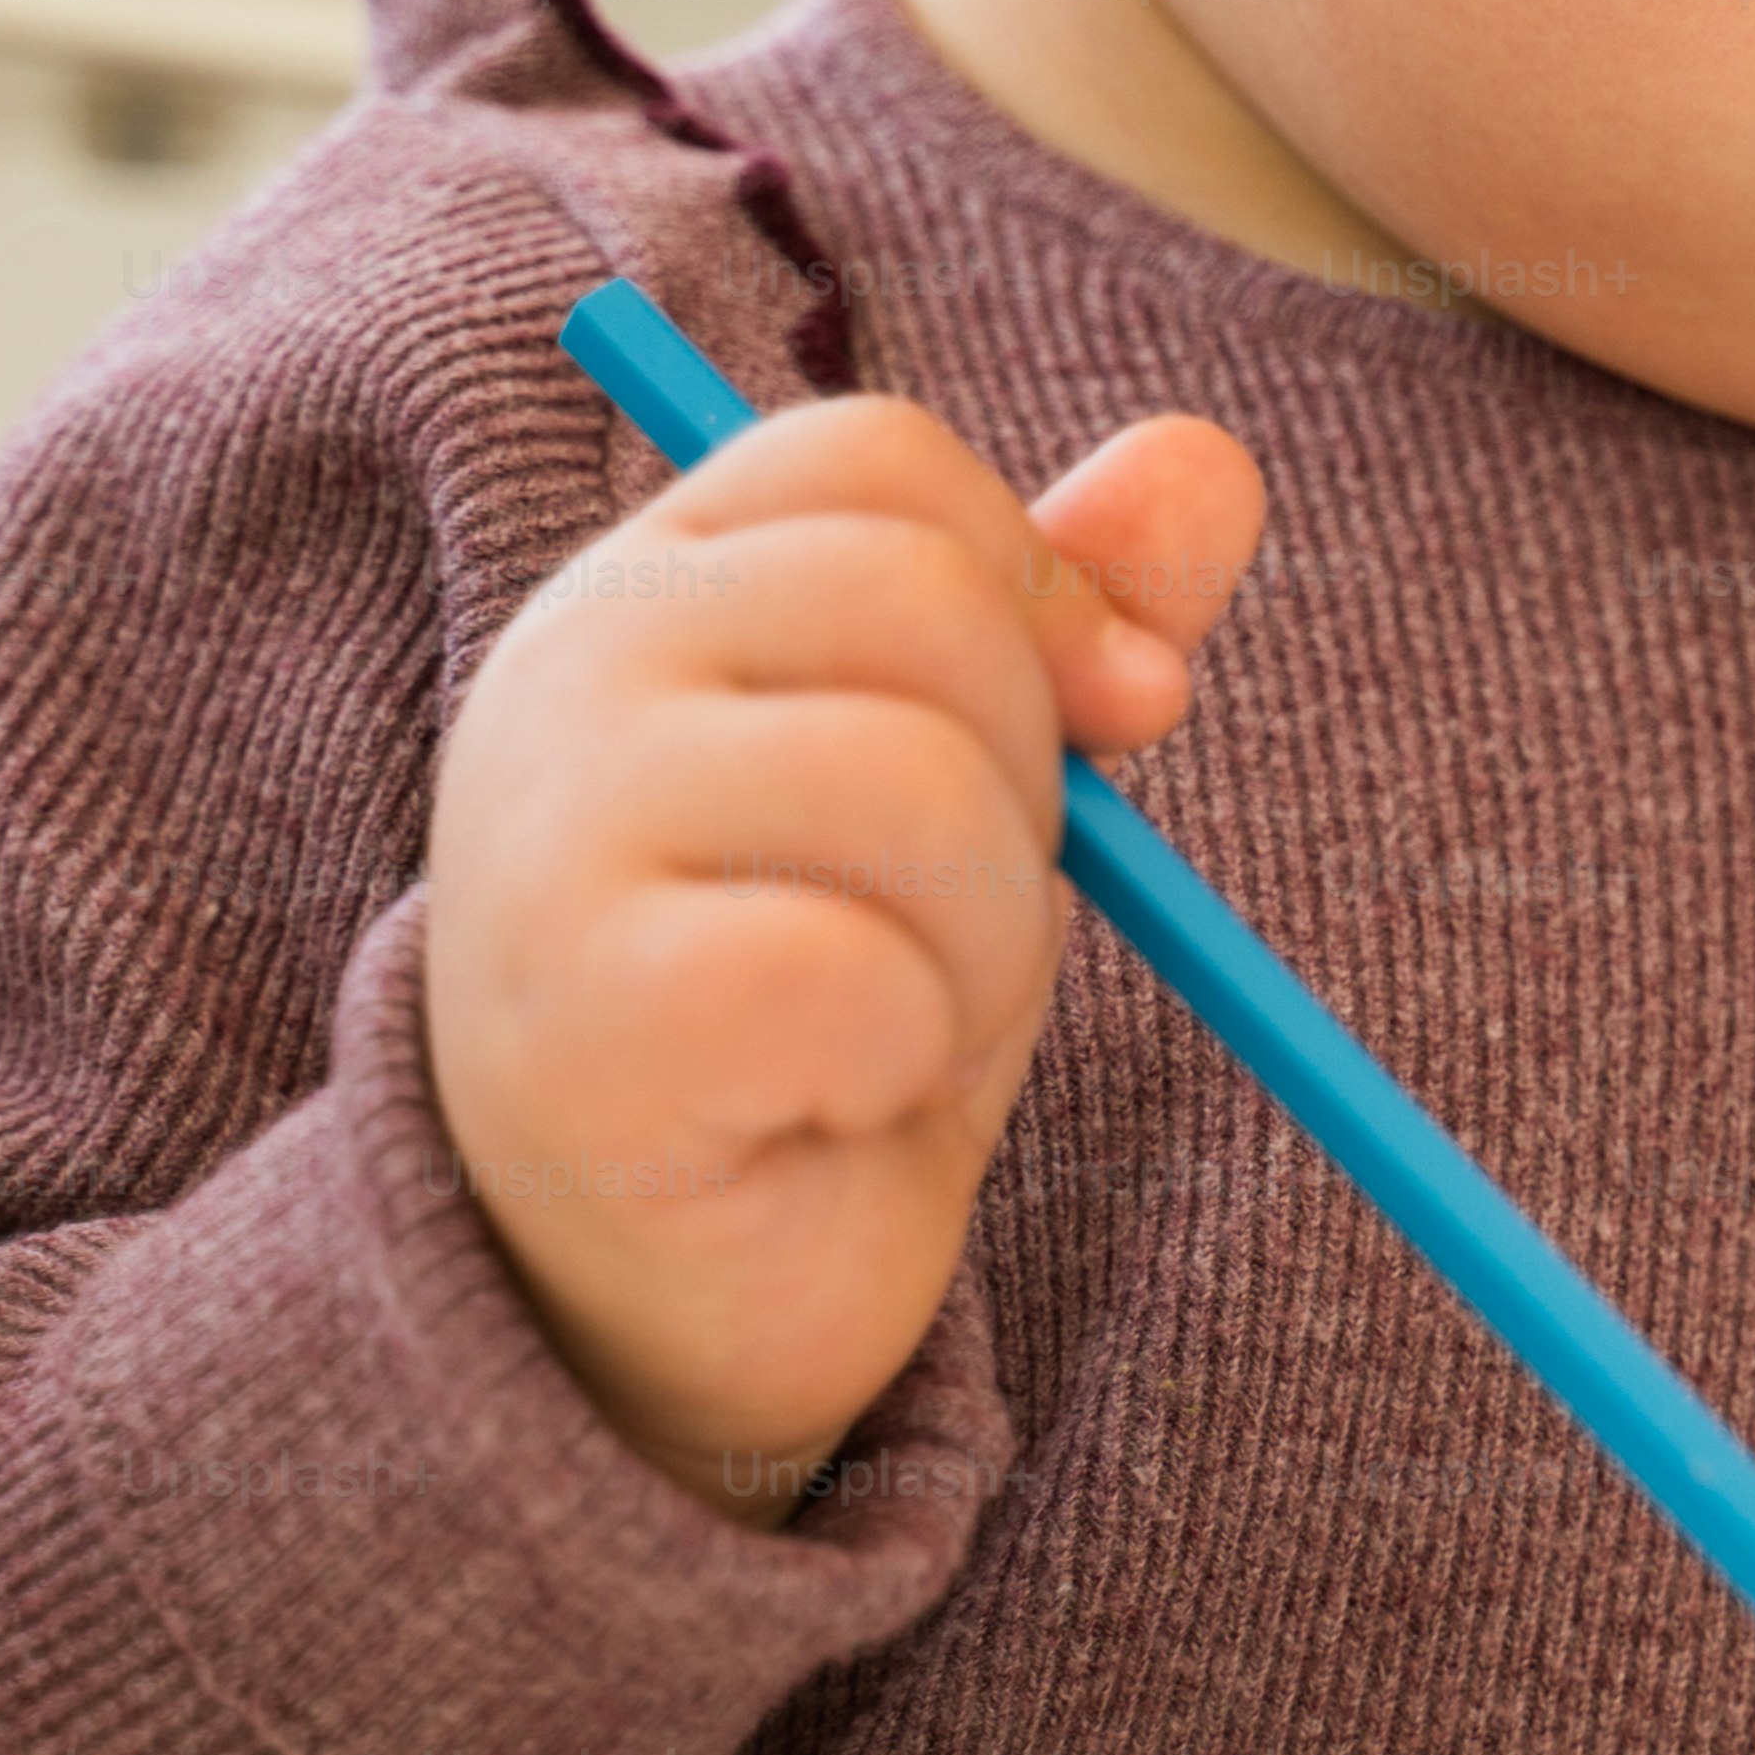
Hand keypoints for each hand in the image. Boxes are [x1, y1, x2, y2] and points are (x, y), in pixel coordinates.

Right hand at [430, 392, 1262, 1529]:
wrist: (662, 1294)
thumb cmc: (822, 1004)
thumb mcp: (977, 779)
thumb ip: (1073, 614)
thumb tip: (1209, 460)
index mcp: (651, 587)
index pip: (883, 460)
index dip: (1033, 586)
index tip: (1073, 731)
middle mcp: (562, 674)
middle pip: (922, 600)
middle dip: (1017, 788)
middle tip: (927, 929)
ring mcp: (544, 841)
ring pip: (917, 786)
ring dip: (980, 945)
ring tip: (884, 1028)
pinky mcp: (580, 1023)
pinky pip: (857, 975)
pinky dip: (903, 1058)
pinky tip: (825, 1104)